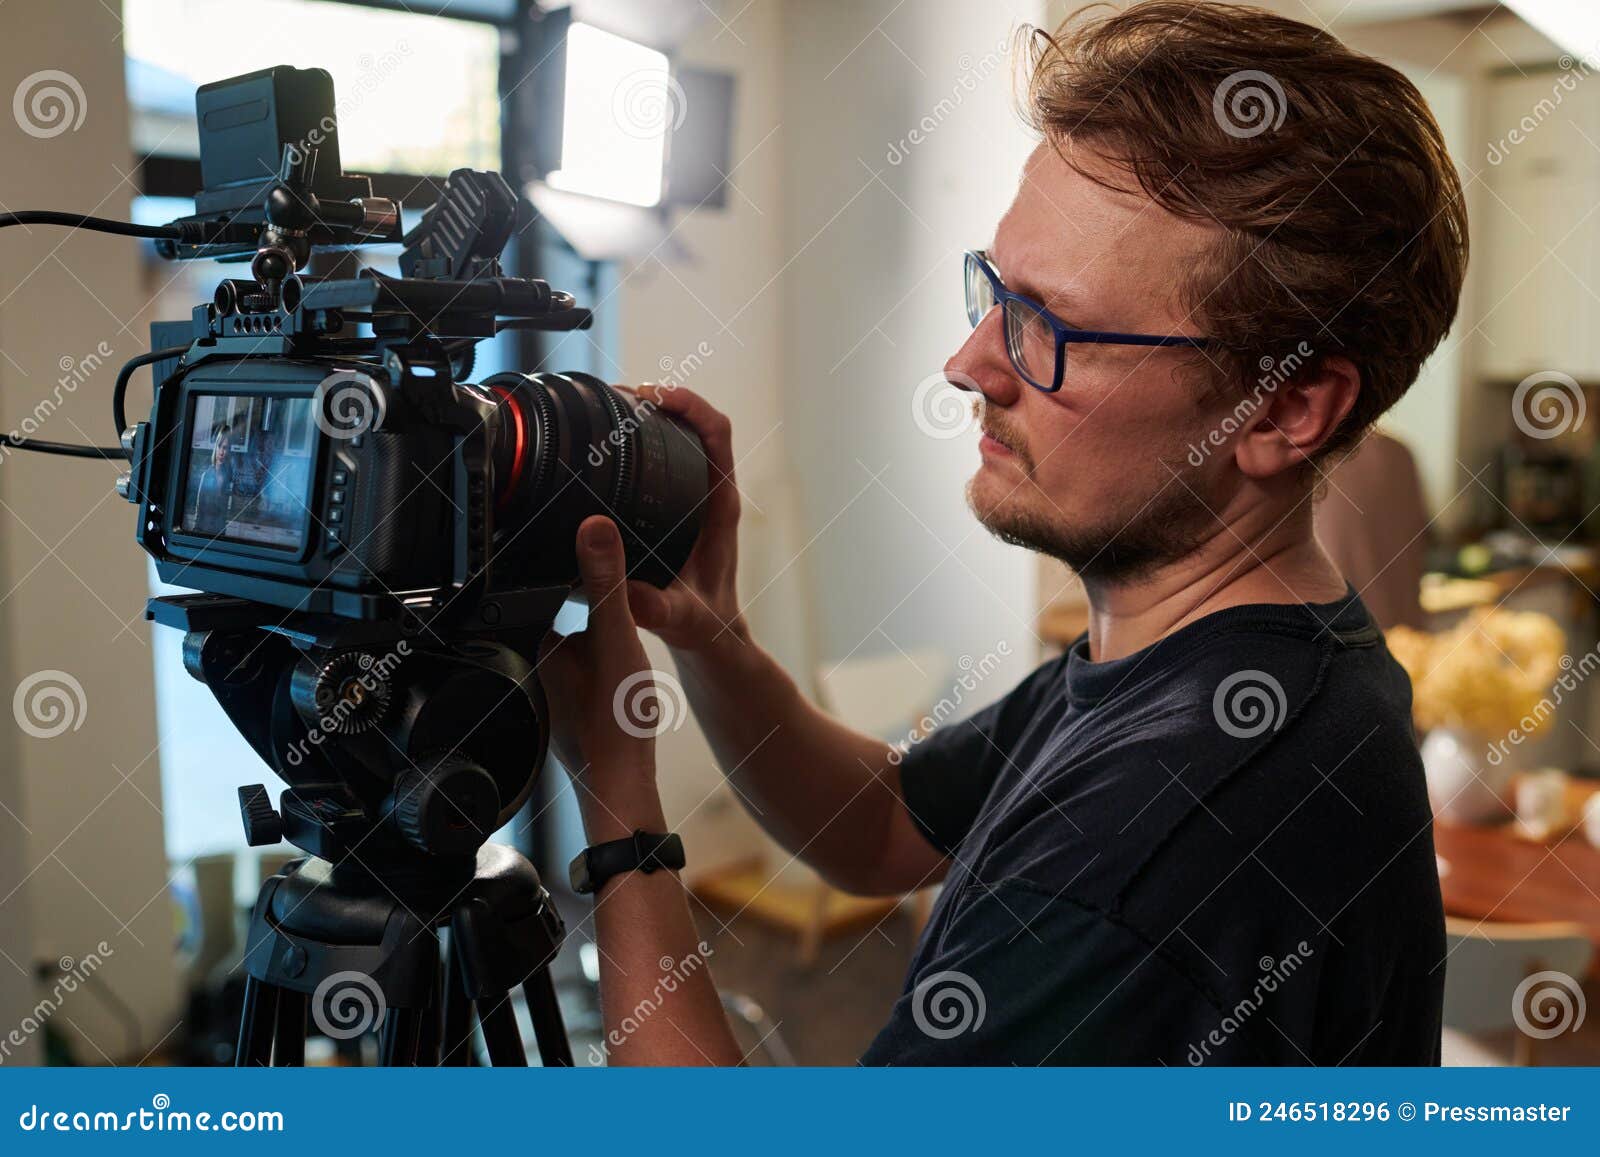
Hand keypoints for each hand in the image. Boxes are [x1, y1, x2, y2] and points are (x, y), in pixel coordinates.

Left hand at [539, 516, 663, 827]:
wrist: (621, 788)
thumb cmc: (615, 725)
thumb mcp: (619, 640)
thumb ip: (608, 584)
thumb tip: (593, 528)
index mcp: (538, 641)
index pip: (553, 586)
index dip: (581, 570)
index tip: (607, 560)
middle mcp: (536, 664)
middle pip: (565, 613)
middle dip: (591, 603)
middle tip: (622, 605)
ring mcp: (552, 687)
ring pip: (576, 643)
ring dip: (597, 635)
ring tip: (623, 640)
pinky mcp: (569, 706)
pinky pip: (585, 671)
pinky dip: (602, 664)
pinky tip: (620, 673)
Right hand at [625, 386, 746, 652]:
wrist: (711, 636)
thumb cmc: (704, 624)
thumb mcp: (680, 618)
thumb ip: (658, 610)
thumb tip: (628, 594)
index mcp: (721, 505)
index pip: (718, 434)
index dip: (691, 405)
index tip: (656, 396)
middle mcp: (712, 492)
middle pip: (698, 422)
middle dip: (664, 398)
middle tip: (621, 393)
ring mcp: (698, 495)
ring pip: (684, 435)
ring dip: (654, 413)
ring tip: (613, 403)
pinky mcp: (681, 503)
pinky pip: (669, 455)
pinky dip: (645, 436)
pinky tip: (615, 437)